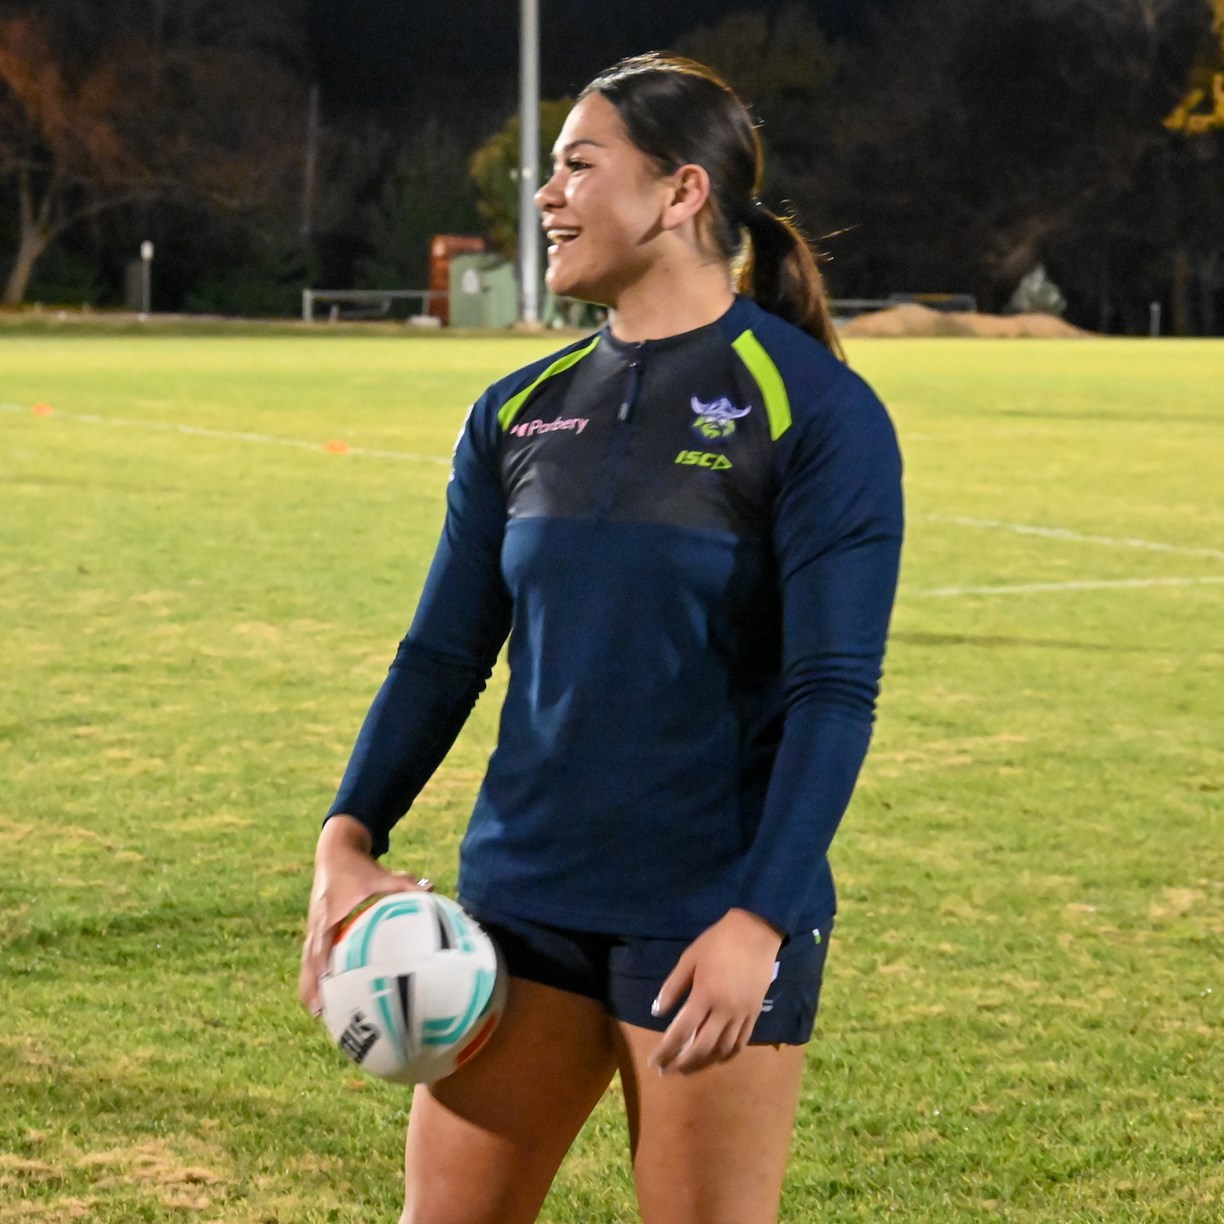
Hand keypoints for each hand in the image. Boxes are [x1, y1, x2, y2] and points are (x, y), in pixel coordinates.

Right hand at [297, 814, 431, 1016]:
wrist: (335, 851)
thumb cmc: (358, 866)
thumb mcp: (382, 874)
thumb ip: (404, 885)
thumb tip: (432, 892)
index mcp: (330, 915)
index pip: (321, 945)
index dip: (321, 967)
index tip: (327, 988)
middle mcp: (318, 924)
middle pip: (308, 962)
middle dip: (311, 988)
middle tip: (322, 1014)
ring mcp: (314, 927)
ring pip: (307, 962)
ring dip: (311, 986)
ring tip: (321, 1014)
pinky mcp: (317, 928)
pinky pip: (313, 956)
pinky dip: (316, 974)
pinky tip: (327, 993)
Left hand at [647, 908, 782, 1075]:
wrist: (756, 932)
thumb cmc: (718, 942)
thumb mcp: (689, 958)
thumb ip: (673, 987)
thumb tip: (657, 1012)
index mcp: (705, 994)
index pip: (681, 1031)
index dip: (666, 1050)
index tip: (654, 1062)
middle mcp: (724, 1010)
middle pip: (701, 1048)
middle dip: (682, 1063)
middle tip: (667, 1071)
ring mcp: (742, 1014)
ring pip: (722, 1050)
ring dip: (703, 1063)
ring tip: (687, 1068)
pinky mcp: (755, 1014)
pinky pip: (741, 1043)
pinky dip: (726, 1055)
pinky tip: (715, 1058)